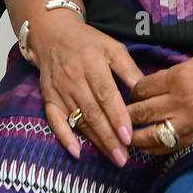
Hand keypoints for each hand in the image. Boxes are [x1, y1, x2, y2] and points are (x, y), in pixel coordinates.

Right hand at [33, 15, 145, 166]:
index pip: (106, 94)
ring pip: (78, 120)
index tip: (129, 136)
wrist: (53, 35)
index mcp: (92, 63)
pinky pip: (54, 121)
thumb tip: (144, 90)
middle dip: (109, 137)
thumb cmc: (89, 42)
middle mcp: (74, 78)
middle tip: (123, 157)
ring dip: (95, 141)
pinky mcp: (48, 98)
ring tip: (112, 157)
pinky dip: (64, 137)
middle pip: (93, 112)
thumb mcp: (112, 47)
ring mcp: (59, 90)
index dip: (117, 116)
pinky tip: (76, 152)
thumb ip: (128, 68)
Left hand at [127, 45, 192, 153]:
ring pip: (149, 136)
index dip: (132, 92)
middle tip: (115, 117)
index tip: (129, 94)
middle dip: (125, 116)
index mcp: (178, 77)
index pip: (141, 89)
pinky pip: (169, 147)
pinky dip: (154, 148)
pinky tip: (146, 147)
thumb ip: (173, 75)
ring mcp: (190, 121)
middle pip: (141, 113)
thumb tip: (153, 87)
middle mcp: (180, 101)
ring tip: (124, 136)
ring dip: (134, 137)